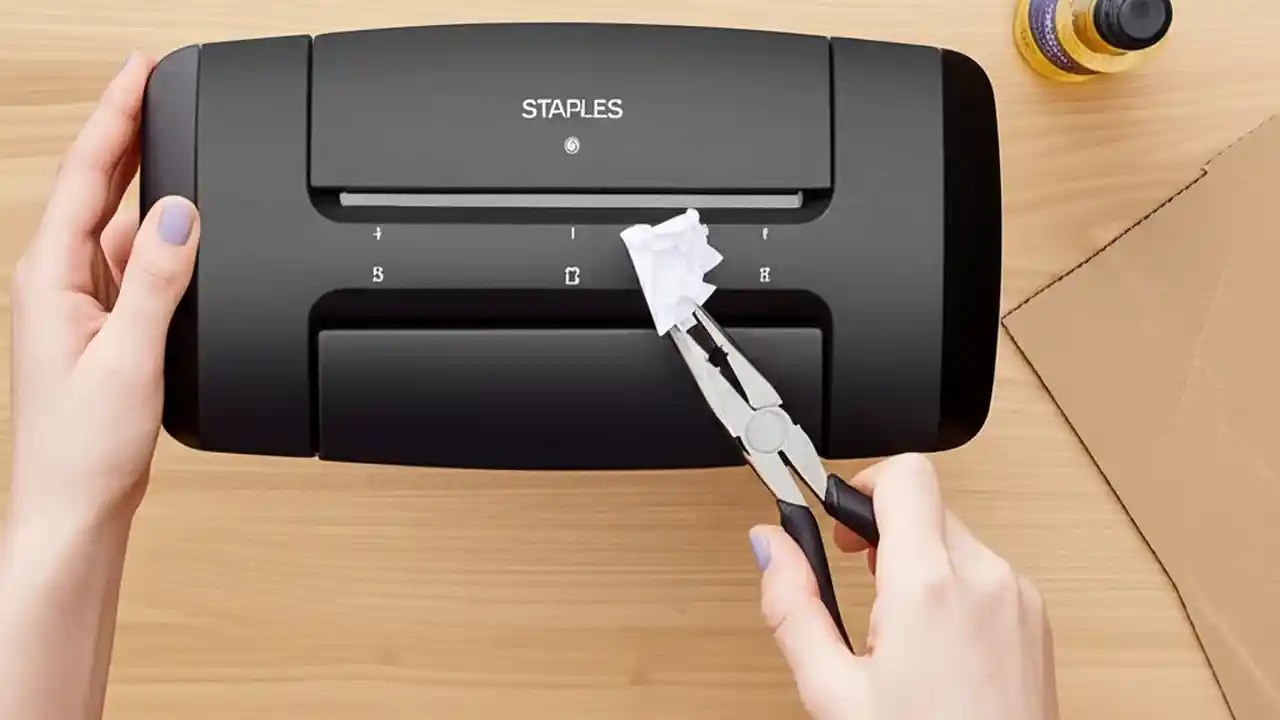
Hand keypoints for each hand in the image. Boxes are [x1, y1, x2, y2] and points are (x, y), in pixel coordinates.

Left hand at [9, 52, 199, 531]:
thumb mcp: (128, 355)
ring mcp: (82, 301)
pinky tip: (185, 226)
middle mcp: (60, 280)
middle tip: (158, 84)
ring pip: (121, 222)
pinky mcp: (106, 322)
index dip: (115, 117)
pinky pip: (137, 260)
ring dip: (147, 182)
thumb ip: (159, 279)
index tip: (138, 72)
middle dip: (129, 131)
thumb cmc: (82, 446)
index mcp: (50, 277)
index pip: (88, 177)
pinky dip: (163, 236)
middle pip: (100, 186)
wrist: (75, 504)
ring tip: (176, 138)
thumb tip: (184, 212)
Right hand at [749, 454, 1058, 719]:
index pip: (904, 474)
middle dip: (884, 532)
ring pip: (957, 539)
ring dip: (919, 563)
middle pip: (928, 504)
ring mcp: (1020, 599)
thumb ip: (792, 604)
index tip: (838, 520)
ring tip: (896, 628)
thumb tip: (769, 545)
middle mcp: (986, 579)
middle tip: (859, 580)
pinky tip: (934, 644)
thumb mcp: (832, 690)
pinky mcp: (1037, 621)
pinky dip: (953, 590)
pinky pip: (986, 574)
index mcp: (930, 586)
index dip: (861, 484)